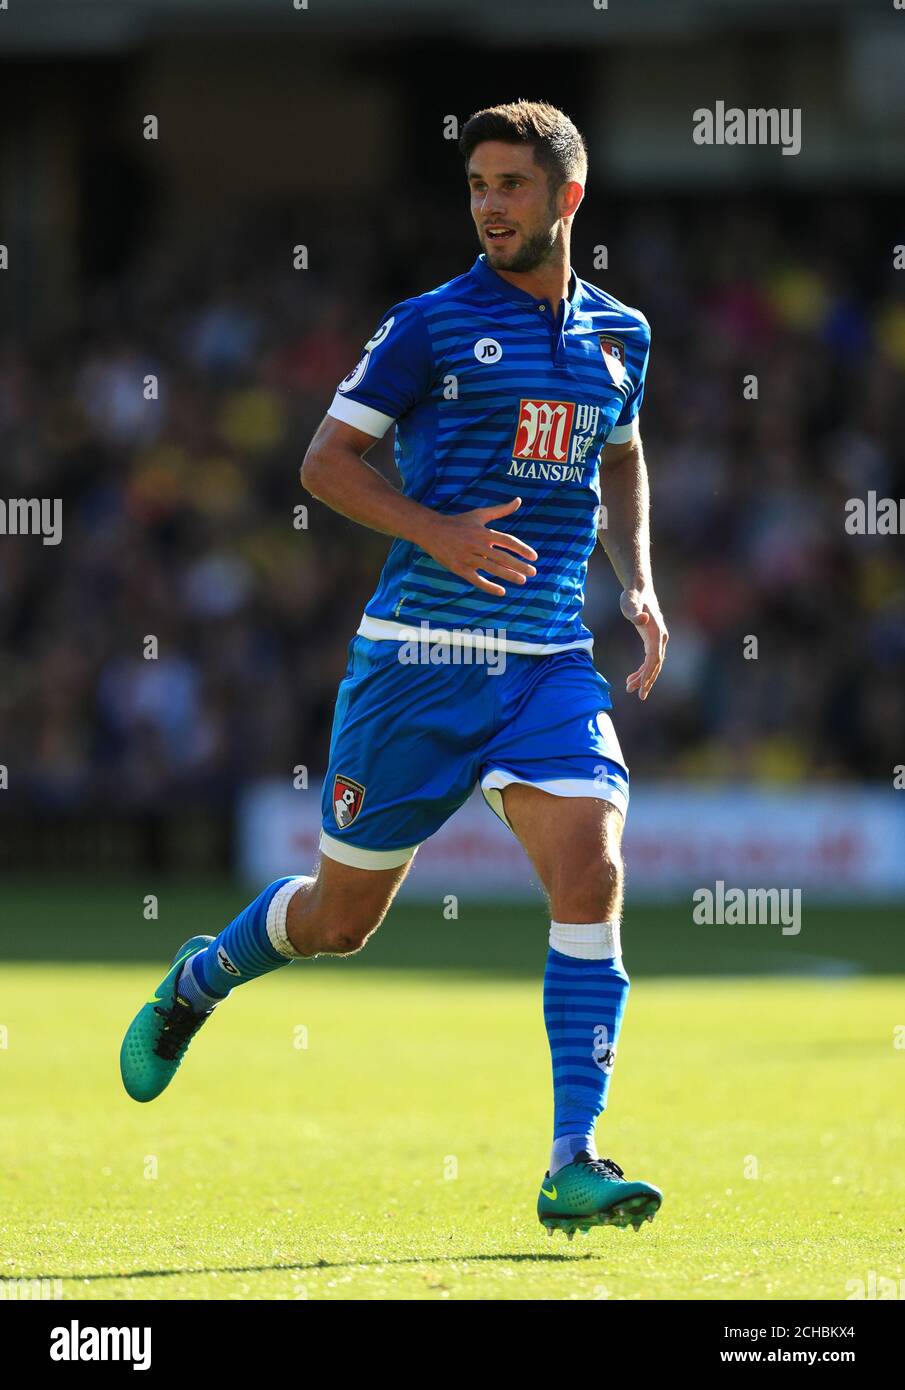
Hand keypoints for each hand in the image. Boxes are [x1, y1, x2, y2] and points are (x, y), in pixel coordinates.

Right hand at [420, 497, 537, 596]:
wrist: (432, 531)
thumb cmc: (458, 522)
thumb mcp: (480, 514)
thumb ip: (501, 510)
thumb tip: (519, 500)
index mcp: (484, 532)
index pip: (508, 541)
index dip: (522, 549)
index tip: (534, 557)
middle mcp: (477, 545)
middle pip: (503, 557)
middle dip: (519, 566)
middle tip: (533, 572)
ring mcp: (468, 558)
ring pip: (492, 569)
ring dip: (508, 576)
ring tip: (523, 580)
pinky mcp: (460, 568)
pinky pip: (476, 580)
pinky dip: (489, 587)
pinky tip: (501, 592)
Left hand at [621, 587, 667, 699]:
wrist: (639, 589)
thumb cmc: (633, 596)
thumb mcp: (629, 603)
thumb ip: (633, 610)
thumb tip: (642, 619)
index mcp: (656, 633)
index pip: (654, 659)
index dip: (648, 675)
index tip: (641, 688)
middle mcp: (660, 638)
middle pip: (656, 665)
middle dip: (648, 681)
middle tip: (638, 695)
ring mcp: (658, 640)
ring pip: (654, 664)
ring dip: (644, 677)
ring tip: (629, 687)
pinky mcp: (652, 640)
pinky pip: (650, 659)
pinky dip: (643, 669)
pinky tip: (633, 677)